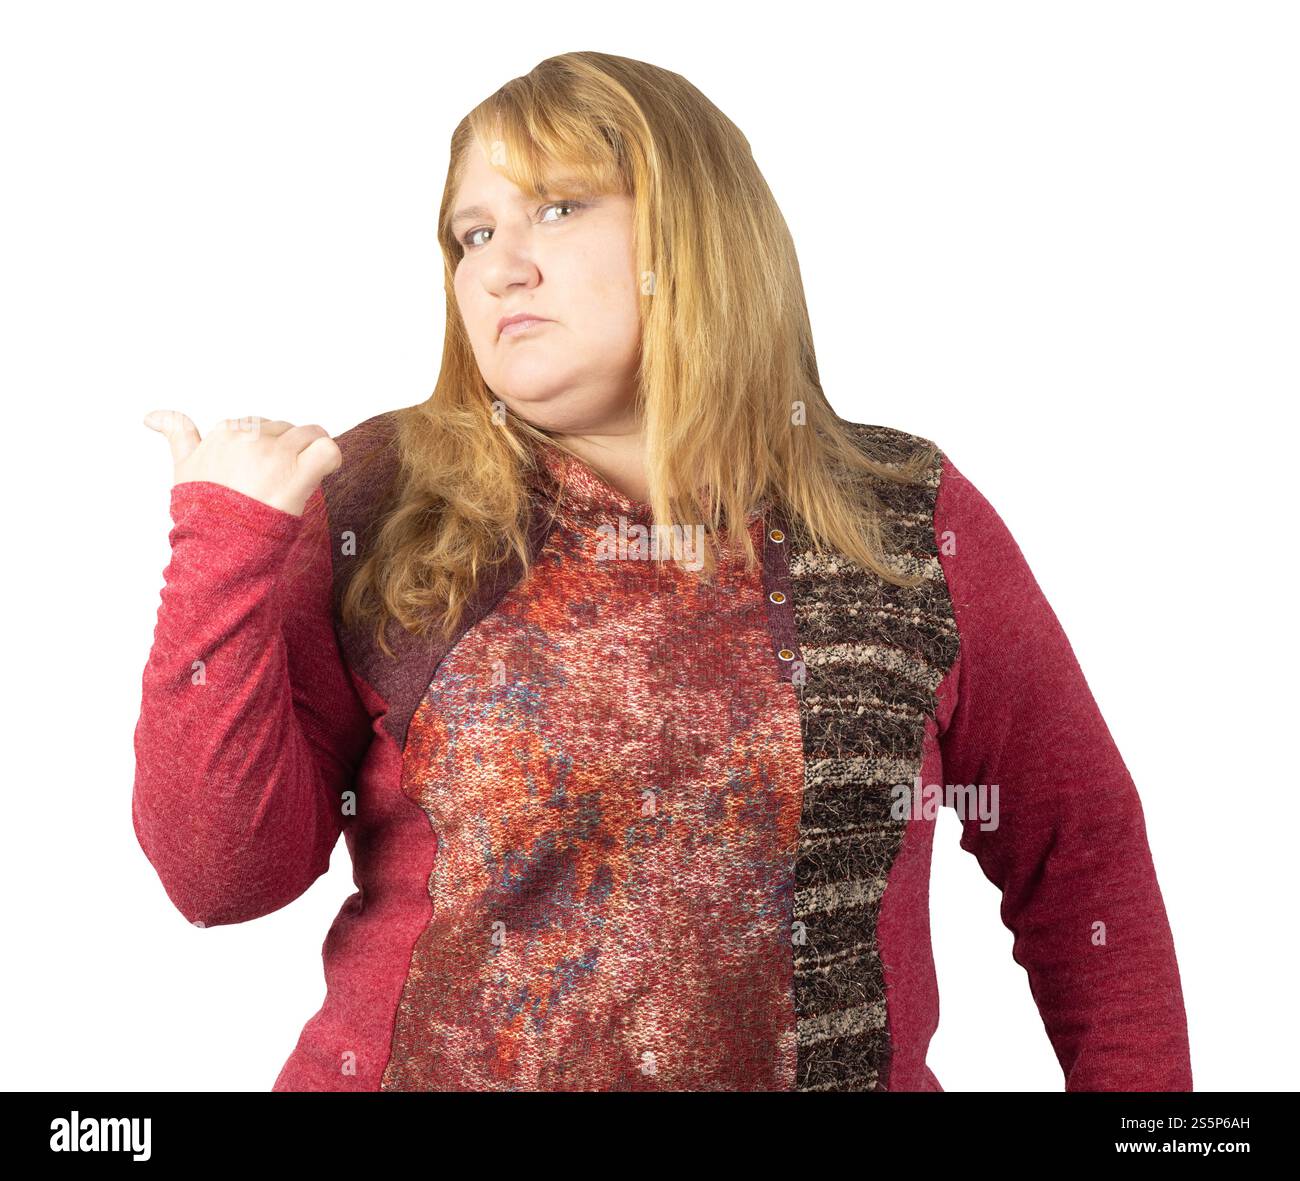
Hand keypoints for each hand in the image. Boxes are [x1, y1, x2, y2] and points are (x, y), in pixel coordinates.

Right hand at [142, 411, 342, 516]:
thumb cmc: (202, 512)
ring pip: (308, 435)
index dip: (263, 450)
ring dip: (309, 454)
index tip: (256, 476)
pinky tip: (323, 472)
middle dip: (286, 451)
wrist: (218, 549)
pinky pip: (327, 449)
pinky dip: (331, 457)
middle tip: (276, 484)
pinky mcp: (298, 474)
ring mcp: (275, 454)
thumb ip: (176, 434)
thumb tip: (149, 416)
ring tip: (301, 479)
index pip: (258, 425)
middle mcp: (250, 438)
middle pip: (285, 429)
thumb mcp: (183, 468)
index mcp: (225, 433)